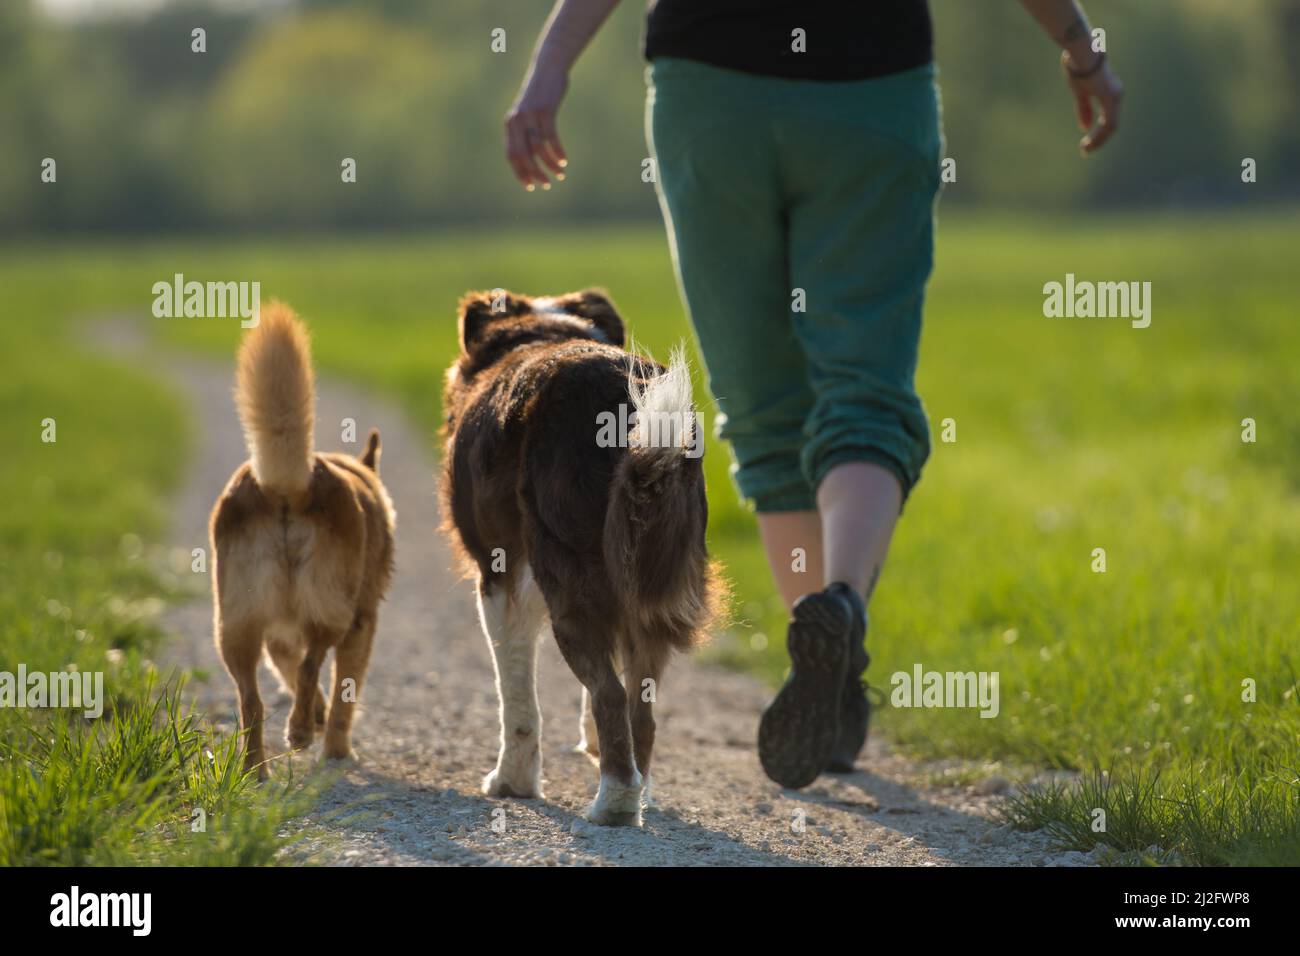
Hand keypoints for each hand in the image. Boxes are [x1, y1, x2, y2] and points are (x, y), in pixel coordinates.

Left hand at [505, 65, 568, 189]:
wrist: (548, 67)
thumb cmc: (540, 94)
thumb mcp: (529, 112)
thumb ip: (526, 131)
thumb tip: (531, 158)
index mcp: (510, 124)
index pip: (511, 155)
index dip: (521, 173)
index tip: (531, 186)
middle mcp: (517, 121)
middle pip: (524, 155)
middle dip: (535, 173)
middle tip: (547, 184)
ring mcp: (530, 115)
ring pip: (539, 148)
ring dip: (550, 165)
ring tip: (560, 174)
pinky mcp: (545, 110)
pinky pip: (551, 137)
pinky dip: (558, 151)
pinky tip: (564, 161)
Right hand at [1062, 50, 1122, 152]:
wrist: (1080, 52)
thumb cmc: (1078, 66)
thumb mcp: (1079, 92)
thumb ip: (1084, 110)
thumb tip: (1085, 127)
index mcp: (1109, 92)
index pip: (1108, 119)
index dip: (1098, 133)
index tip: (1086, 143)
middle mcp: (1116, 95)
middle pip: (1111, 125)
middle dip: (1099, 140)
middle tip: (1085, 150)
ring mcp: (1115, 97)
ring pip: (1111, 127)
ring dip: (1099, 140)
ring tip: (1086, 149)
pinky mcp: (1110, 99)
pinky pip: (1108, 124)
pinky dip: (1099, 135)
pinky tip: (1089, 141)